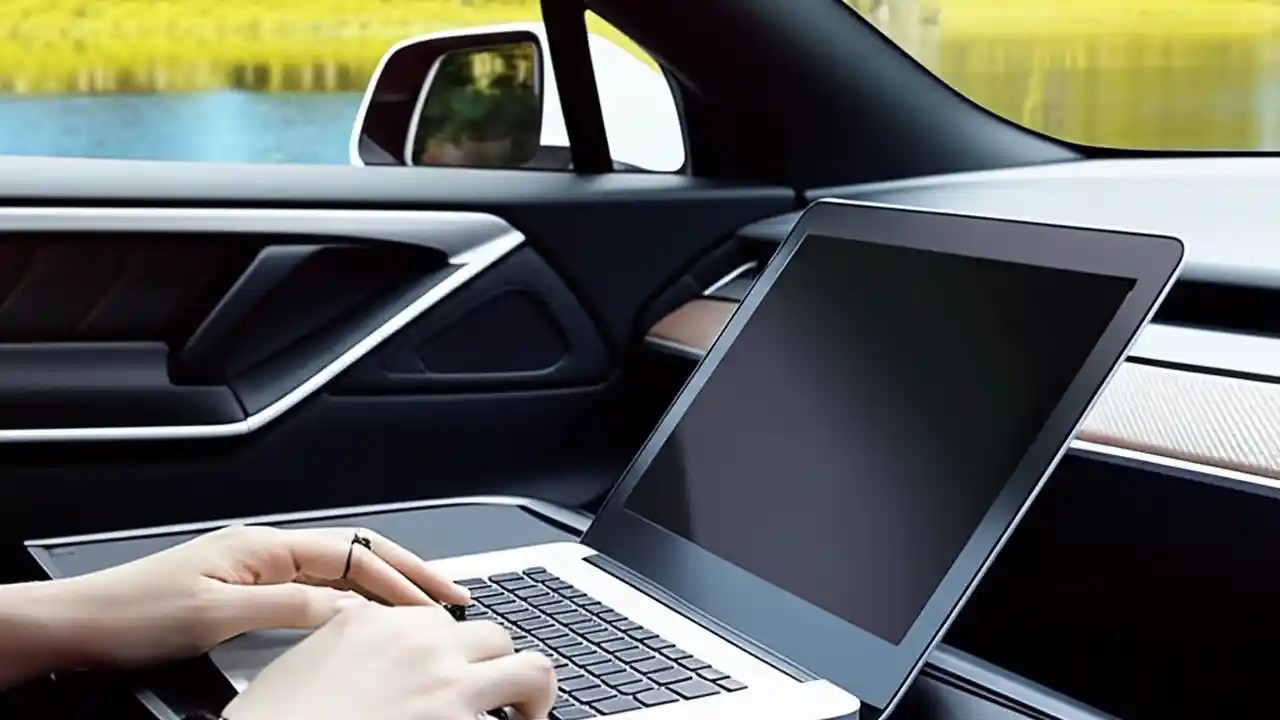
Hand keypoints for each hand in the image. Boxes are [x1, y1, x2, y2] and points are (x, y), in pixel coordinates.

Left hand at [53, 525, 469, 669]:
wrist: (83, 623)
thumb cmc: (135, 613)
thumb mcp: (218, 613)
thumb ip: (289, 606)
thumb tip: (349, 607)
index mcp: (266, 546)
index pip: (355, 555)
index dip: (402, 579)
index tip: (435, 602)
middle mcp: (267, 551)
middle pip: (358, 556)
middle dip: (409, 574)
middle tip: (451, 595)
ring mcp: (258, 570)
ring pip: (341, 574)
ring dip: (385, 589)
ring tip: (423, 608)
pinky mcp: (247, 592)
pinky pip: (317, 592)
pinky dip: (353, 603)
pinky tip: (368, 620)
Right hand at [224, 603, 556, 719]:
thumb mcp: (301, 667)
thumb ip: (345, 644)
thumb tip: (367, 641)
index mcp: (375, 626)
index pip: (439, 619)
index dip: (456, 648)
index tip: (462, 666)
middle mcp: (420, 648)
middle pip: (491, 636)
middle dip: (500, 664)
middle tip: (501, 695)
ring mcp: (449, 689)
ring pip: (531, 670)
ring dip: (535, 692)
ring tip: (531, 715)